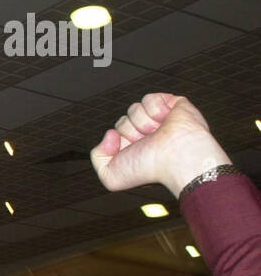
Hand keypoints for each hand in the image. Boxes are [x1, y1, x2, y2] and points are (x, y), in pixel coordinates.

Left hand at [90, 93, 229, 196]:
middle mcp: (148, 135)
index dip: (117, 140)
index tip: (132, 150)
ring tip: (157, 133)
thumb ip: (98, 157)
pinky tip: (165, 120)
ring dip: (142, 122)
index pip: (115, 132)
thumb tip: (110, 134)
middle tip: (147, 142)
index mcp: (136, 149)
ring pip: (134, 108)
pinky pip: (149, 98)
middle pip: (123, 120)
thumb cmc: (149, 170)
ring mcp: (161, 120)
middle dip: (130, 131)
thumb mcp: (111, 177)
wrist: (177, 158)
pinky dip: (154, 109)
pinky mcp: (174, 106)